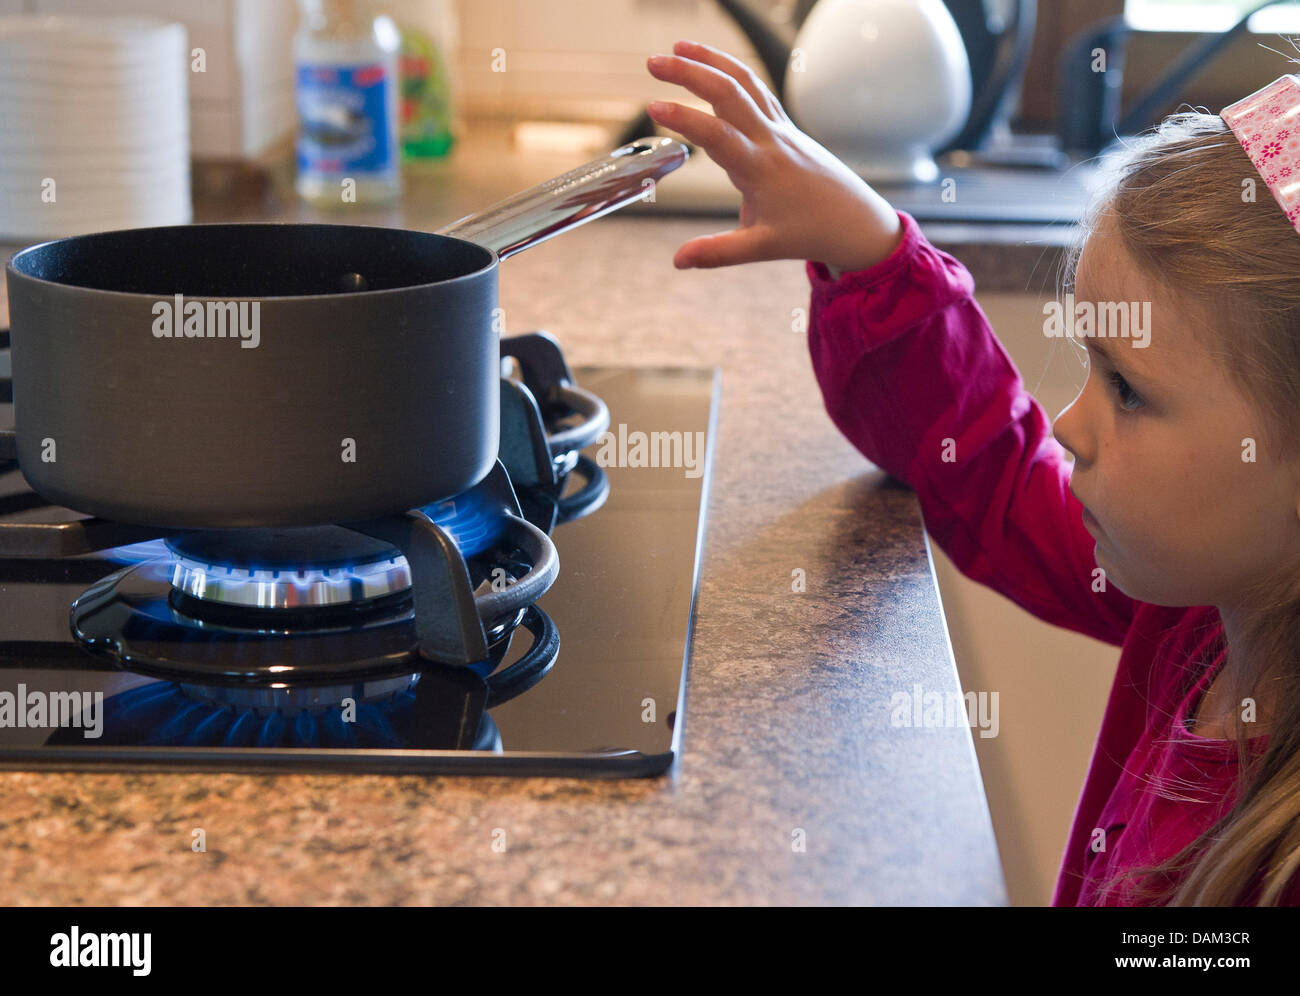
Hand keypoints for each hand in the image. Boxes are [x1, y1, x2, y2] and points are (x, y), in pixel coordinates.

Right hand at [646, 39, 902, 271]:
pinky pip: (757, 90)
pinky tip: (712, 64)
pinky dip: (731, 71)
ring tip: (677, 48)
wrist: (854, 220)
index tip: (653, 108)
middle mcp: (771, 140)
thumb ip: (718, 252)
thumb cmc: (810, 233)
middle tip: (652, 62)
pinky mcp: (785, 126)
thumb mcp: (762, 248)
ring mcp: (780, 128)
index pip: (718, 135)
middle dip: (690, 72)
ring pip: (745, 82)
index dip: (685, 120)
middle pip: (729, 92)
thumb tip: (677, 261)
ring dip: (711, 60)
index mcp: (761, 169)